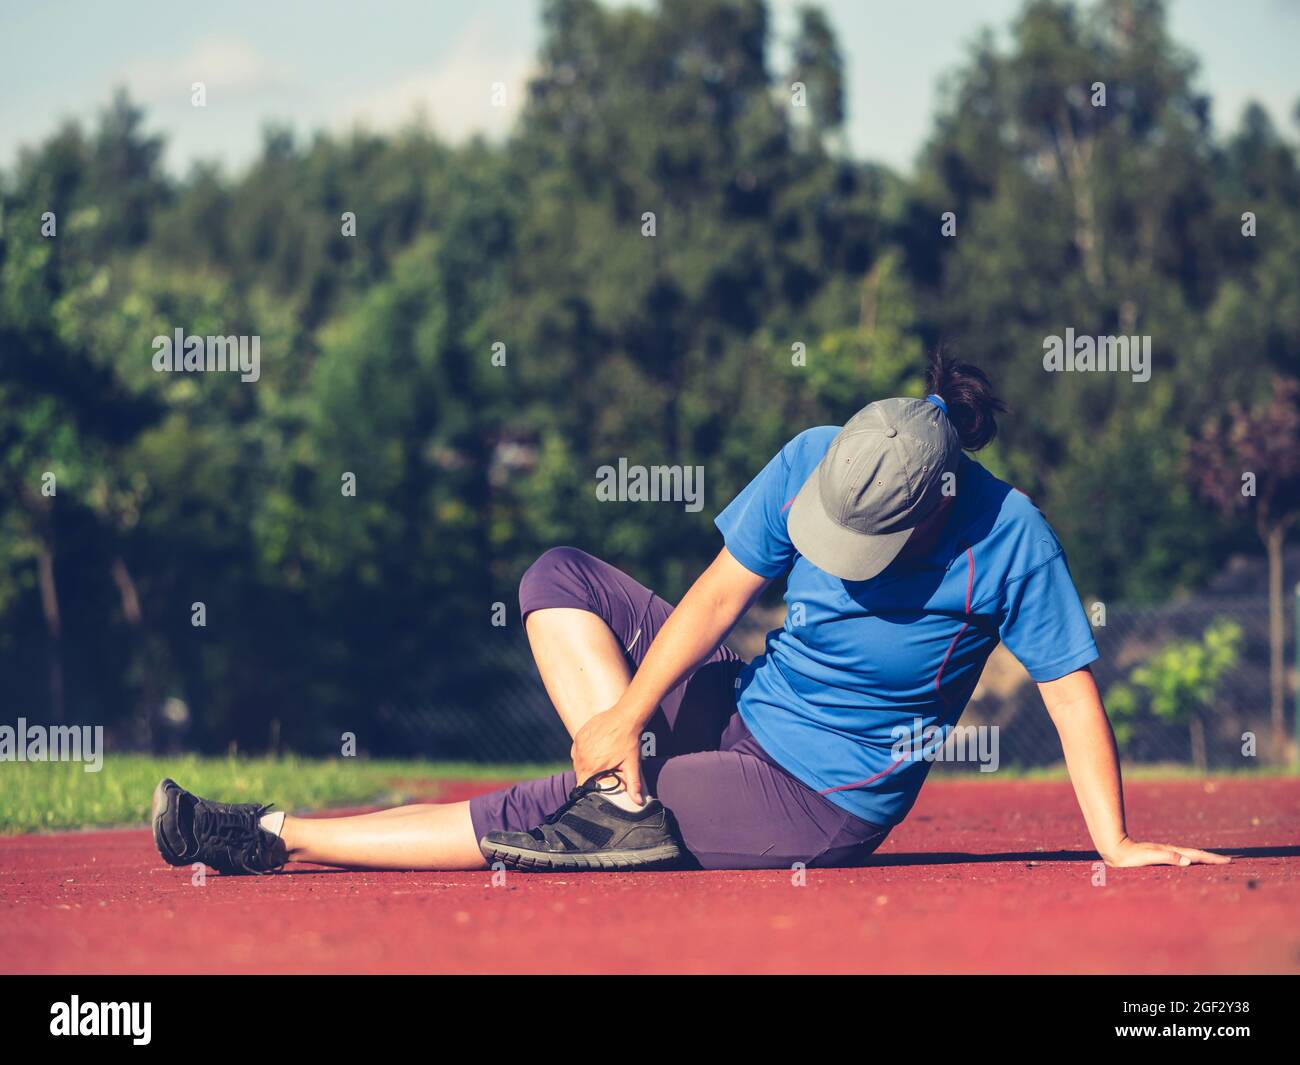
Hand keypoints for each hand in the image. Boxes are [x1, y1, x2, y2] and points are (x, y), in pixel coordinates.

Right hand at [571, 708, 643, 802]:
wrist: (625, 717)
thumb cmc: (628, 741)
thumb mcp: (632, 764)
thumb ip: (633, 785)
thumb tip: (638, 802)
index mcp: (592, 767)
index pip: (582, 785)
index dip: (587, 789)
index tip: (594, 787)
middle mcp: (582, 757)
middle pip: (579, 773)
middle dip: (588, 776)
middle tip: (600, 772)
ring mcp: (579, 745)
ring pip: (577, 762)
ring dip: (585, 764)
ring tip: (598, 761)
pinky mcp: (579, 735)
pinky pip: (576, 749)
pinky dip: (582, 752)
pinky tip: (593, 750)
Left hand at [1101, 835, 1229, 867]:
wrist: (1115, 848)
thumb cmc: (1131, 856)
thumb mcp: (1149, 858)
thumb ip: (1168, 858)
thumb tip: (1188, 861)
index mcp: (1171, 852)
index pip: (1196, 855)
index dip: (1212, 859)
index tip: (1228, 860)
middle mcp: (1170, 851)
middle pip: (1195, 854)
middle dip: (1212, 858)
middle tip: (1229, 860)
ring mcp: (1165, 853)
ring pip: (1188, 855)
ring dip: (1202, 858)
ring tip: (1214, 861)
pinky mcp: (1158, 856)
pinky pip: (1180, 858)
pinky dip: (1189, 860)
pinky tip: (1189, 863)